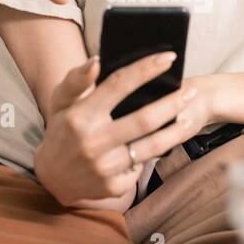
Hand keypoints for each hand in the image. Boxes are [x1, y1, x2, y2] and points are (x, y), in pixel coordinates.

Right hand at [34, 53, 210, 211]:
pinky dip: (150, 154)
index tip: (169, 57)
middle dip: (172, 104)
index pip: (118, 85)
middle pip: (144, 120)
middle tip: (190, 92)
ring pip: (151, 147)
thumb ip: (76, 80)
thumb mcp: (61, 103)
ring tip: (189, 118)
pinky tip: (159, 145)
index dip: (146, 69)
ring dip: (176, 131)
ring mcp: (104, 167)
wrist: (52, 178)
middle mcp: (93, 142)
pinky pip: (140, 166)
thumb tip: (98, 60)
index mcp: (80, 116)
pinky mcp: (113, 186)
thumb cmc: (62, 131)